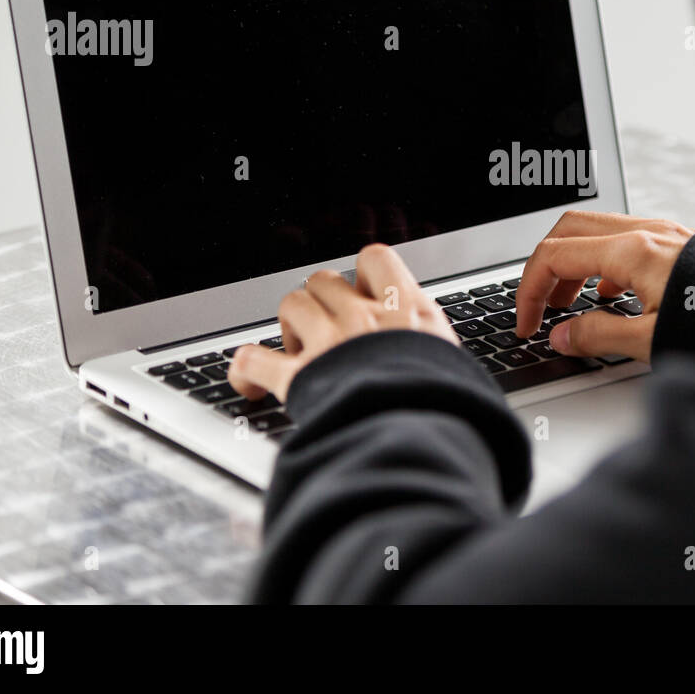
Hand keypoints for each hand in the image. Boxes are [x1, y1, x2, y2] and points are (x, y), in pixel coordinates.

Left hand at [229, 243, 457, 401]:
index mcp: (404, 309)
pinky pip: (252, 358)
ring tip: (301, 354)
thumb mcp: (449, 361)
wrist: (416, 435)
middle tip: (330, 332)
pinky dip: (245, 370)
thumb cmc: (440, 404)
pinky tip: (250, 384)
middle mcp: (363, 317)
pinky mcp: (297, 377)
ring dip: (290, 327)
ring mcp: (329, 343)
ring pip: (291, 304)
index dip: (362, 275)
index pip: (375, 259)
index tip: (364, 295)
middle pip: (323, 280)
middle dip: (321, 302)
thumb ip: (427, 341)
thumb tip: (425, 340)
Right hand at [514, 211, 694, 362]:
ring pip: (598, 233)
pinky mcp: (680, 244)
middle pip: (569, 231)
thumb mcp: (652, 341)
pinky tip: (609, 293)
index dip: (530, 292)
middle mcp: (647, 233)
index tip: (528, 324)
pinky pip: (627, 240)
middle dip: (544, 269)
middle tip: (540, 307)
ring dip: (572, 265)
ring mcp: (665, 234)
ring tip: (568, 304)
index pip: (554, 256)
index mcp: (633, 252)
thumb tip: (562, 337)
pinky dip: (603, 263)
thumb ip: (600, 337)